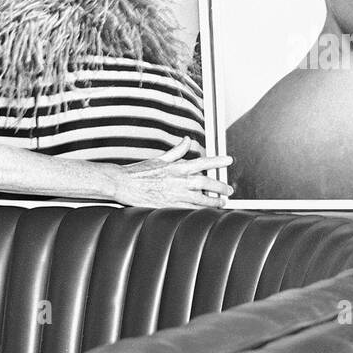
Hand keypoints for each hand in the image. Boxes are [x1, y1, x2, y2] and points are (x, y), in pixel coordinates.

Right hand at [114, 139, 232, 208]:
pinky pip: (189, 209)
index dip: (217, 160)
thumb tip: (187, 140)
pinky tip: (205, 211)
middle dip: (220, 187)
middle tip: (229, 190)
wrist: (124, 184)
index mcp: (177, 167)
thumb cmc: (139, 172)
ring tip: (221, 203)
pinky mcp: (170, 207)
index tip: (229, 160)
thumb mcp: (160, 158)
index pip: (203, 162)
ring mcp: (175, 195)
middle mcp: (178, 181)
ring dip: (213, 201)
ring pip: (200, 199)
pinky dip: (199, 210)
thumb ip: (177, 150)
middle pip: (206, 183)